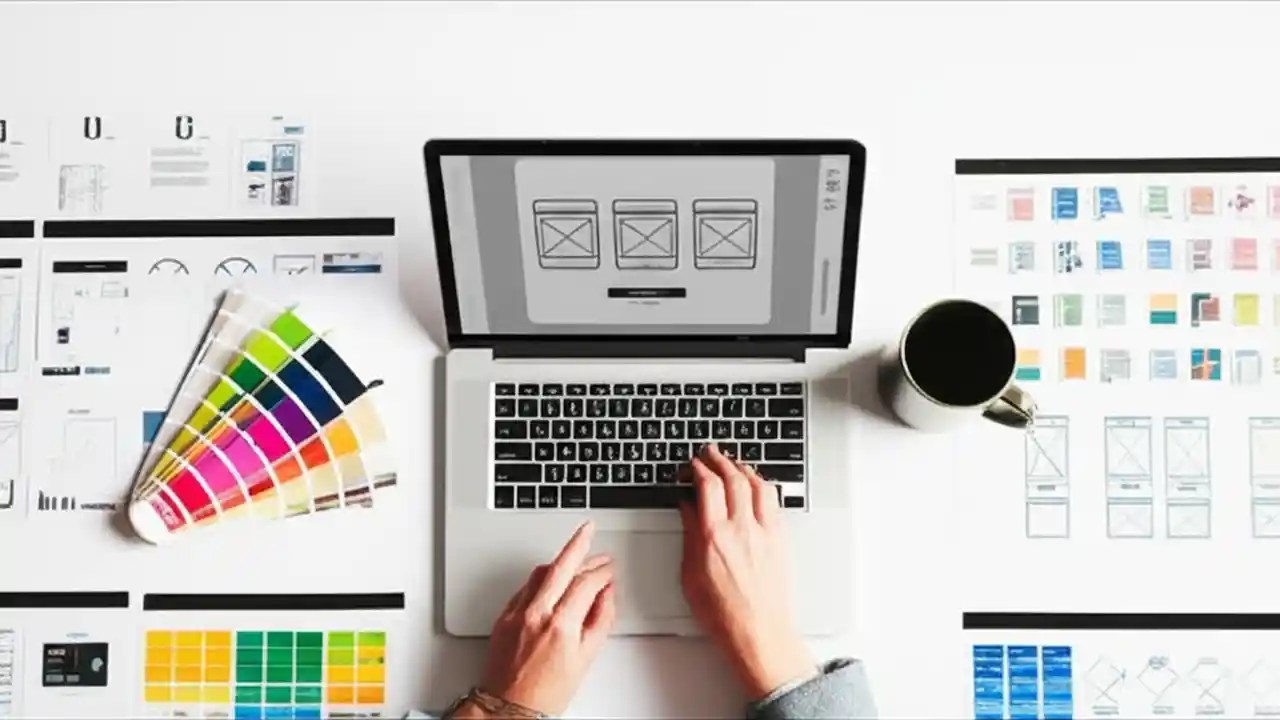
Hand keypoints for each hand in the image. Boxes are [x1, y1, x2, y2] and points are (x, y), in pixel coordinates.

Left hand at [479, 521, 616, 715]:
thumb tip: (607, 594)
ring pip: (540, 573)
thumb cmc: (546, 694)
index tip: (611, 568)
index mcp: (560, 625)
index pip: (586, 583)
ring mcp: (516, 613)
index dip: (602, 571)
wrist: (509, 708)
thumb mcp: (586, 659)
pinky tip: (550, 579)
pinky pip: (525, 587)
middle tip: (589, 531)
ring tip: (574, 556)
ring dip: (559, 560)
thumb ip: (600, 621)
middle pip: (561, 566)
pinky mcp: (503, 616)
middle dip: (578, 544)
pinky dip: (541, 578)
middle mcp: (535, 614)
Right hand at [679, 444, 816, 700]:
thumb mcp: (690, 573)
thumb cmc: (724, 613)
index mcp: (714, 537)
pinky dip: (761, 485)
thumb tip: (687, 508)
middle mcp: (742, 530)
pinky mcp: (779, 539)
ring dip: (742, 468)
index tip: (692, 465)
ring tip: (732, 463)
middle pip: (733, 478)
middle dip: (719, 460)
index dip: (698, 468)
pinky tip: (755, 484)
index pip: (707, 486)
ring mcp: (764, 533)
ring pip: (757, 484)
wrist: (758, 632)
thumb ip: (689, 534)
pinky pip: (772, 501)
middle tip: (709, 453)